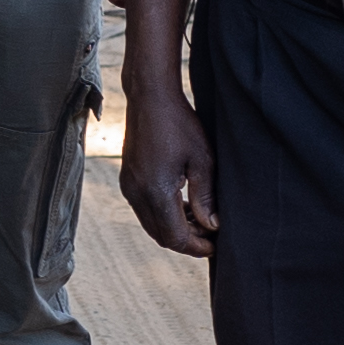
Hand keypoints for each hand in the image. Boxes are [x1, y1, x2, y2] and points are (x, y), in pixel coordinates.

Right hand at [116, 83, 219, 258]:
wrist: (150, 97)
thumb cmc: (179, 124)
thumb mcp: (202, 159)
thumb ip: (205, 196)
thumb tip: (212, 225)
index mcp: (155, 191)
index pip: (175, 237)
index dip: (196, 246)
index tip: (215, 245)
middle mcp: (137, 194)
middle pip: (161, 236)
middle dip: (187, 241)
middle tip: (211, 234)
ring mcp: (129, 187)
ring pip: (152, 225)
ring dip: (175, 229)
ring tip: (201, 219)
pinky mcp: (128, 180)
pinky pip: (145, 210)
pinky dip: (164, 216)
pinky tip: (183, 205)